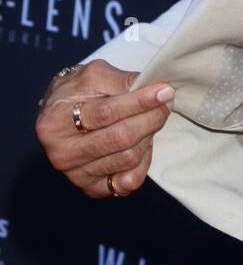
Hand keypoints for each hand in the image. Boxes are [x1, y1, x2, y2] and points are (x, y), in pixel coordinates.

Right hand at [35, 59, 174, 197]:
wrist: (60, 116)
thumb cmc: (77, 93)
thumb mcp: (93, 75)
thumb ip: (120, 80)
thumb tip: (155, 90)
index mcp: (55, 121)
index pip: (106, 113)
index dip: (140, 102)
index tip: (164, 92)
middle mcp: (62, 152)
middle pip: (120, 138)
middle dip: (151, 118)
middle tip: (165, 104)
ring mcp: (76, 175)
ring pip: (129, 159)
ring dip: (148, 137)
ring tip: (150, 120)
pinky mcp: (92, 189)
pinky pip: (129, 181)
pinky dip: (143, 162)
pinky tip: (142, 144)